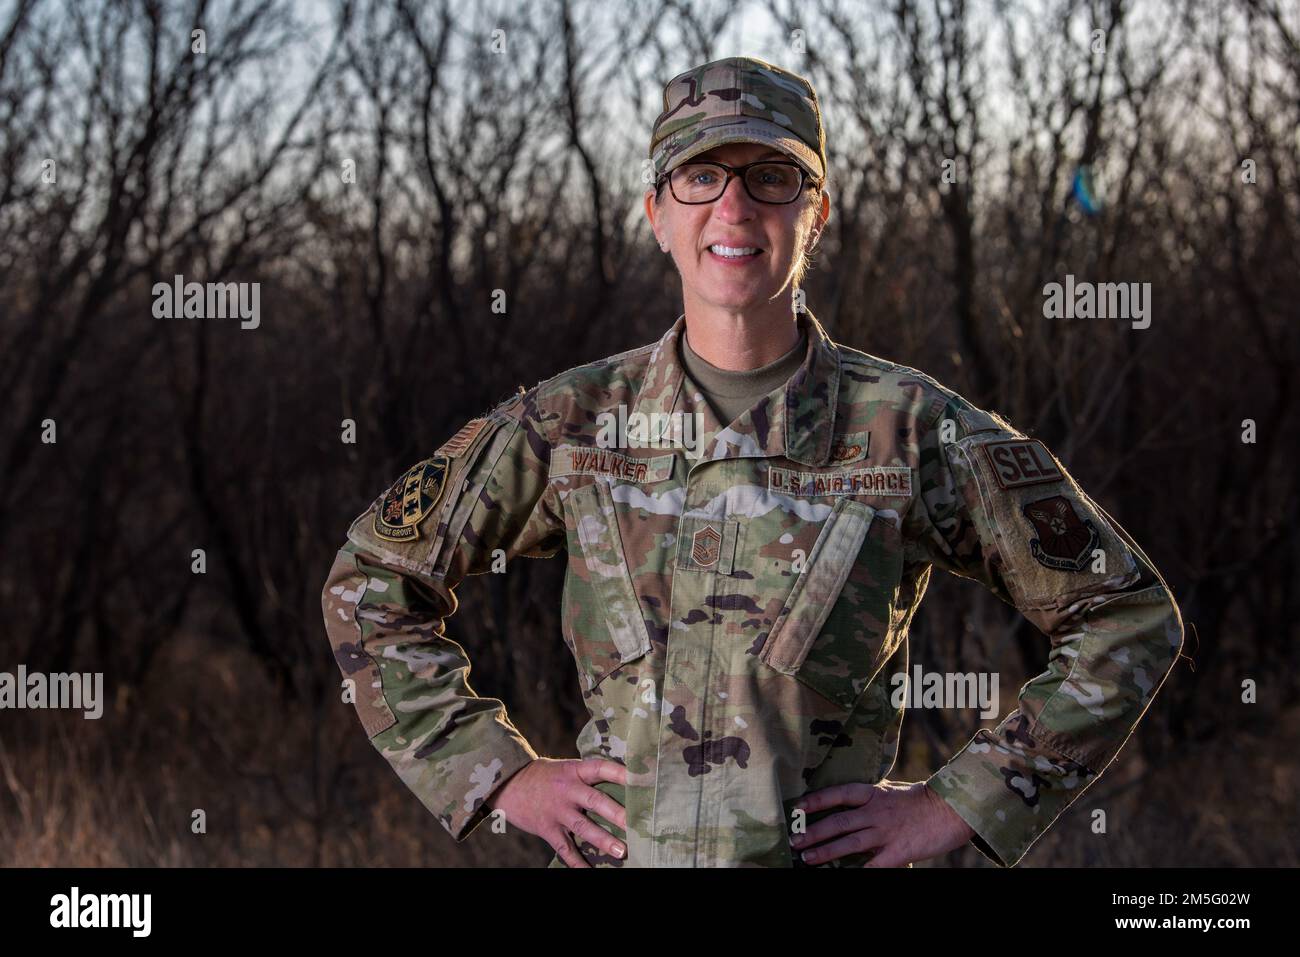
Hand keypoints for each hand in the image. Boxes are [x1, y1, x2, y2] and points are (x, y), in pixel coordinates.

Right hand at [486, 757, 628, 866]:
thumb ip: (588, 776)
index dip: (622, 772)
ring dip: (603, 840)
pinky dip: (577, 862)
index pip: (601, 768)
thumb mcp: (566, 768)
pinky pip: (565, 848)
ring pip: (583, 827)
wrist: (508, 784)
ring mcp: (557, 811)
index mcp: (575, 771)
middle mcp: (567, 790)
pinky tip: (589, 872)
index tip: (643, 778)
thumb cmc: (544, 776)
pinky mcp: (547, 828)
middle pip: (596, 801)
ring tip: (622, 851)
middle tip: (635, 824)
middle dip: (617, 814)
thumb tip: (624, 781)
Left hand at [788, 779, 975, 866]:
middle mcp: (876, 812)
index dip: (817, 800)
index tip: (797, 807)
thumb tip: (846, 801)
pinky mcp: (899, 852)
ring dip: (825, 851)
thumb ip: (869, 797)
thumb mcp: (891, 790)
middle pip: (838, 822)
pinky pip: (873, 866)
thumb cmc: (920, 799)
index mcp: (873, 793)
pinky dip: (857, 872)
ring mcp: (886, 832)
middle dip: (814, 832)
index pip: (839, 793)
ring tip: (807, 858)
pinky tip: (842, 876)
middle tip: (795, 840)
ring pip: (849, 842)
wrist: (952, 809)